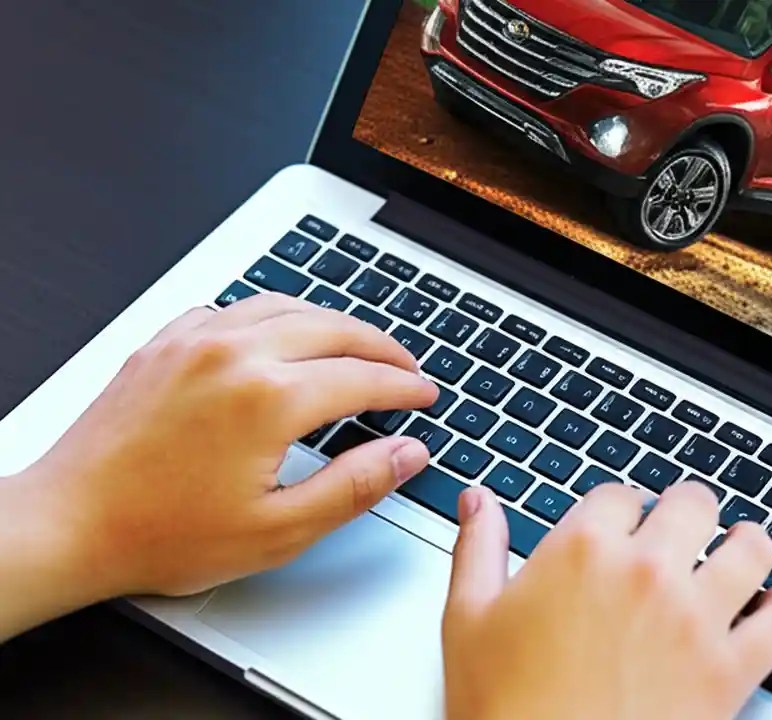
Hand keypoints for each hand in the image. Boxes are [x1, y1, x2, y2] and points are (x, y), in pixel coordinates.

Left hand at [1, 294, 436, 634]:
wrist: (69, 524)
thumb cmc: (159, 533)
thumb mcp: (277, 531)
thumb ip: (354, 486)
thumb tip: (406, 453)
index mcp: (269, 399)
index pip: (364, 377)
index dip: (404, 387)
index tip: (424, 395)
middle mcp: (234, 354)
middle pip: (334, 327)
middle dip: (381, 346)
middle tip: (404, 367)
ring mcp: (195, 340)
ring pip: (287, 305)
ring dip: (333, 322)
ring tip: (357, 345)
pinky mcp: (164, 342)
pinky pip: (235, 307)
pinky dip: (274, 315)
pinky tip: (280, 336)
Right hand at [442, 483, 771, 719]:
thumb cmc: (506, 712)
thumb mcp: (467, 622)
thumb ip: (478, 550)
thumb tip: (480, 502)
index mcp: (584, 550)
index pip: (619, 494)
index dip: (620, 507)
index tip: (622, 521)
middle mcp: (648, 572)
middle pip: (692, 504)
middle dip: (686, 511)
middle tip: (683, 526)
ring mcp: (696, 619)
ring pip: (749, 550)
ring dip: (746, 544)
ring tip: (740, 548)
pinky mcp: (730, 669)